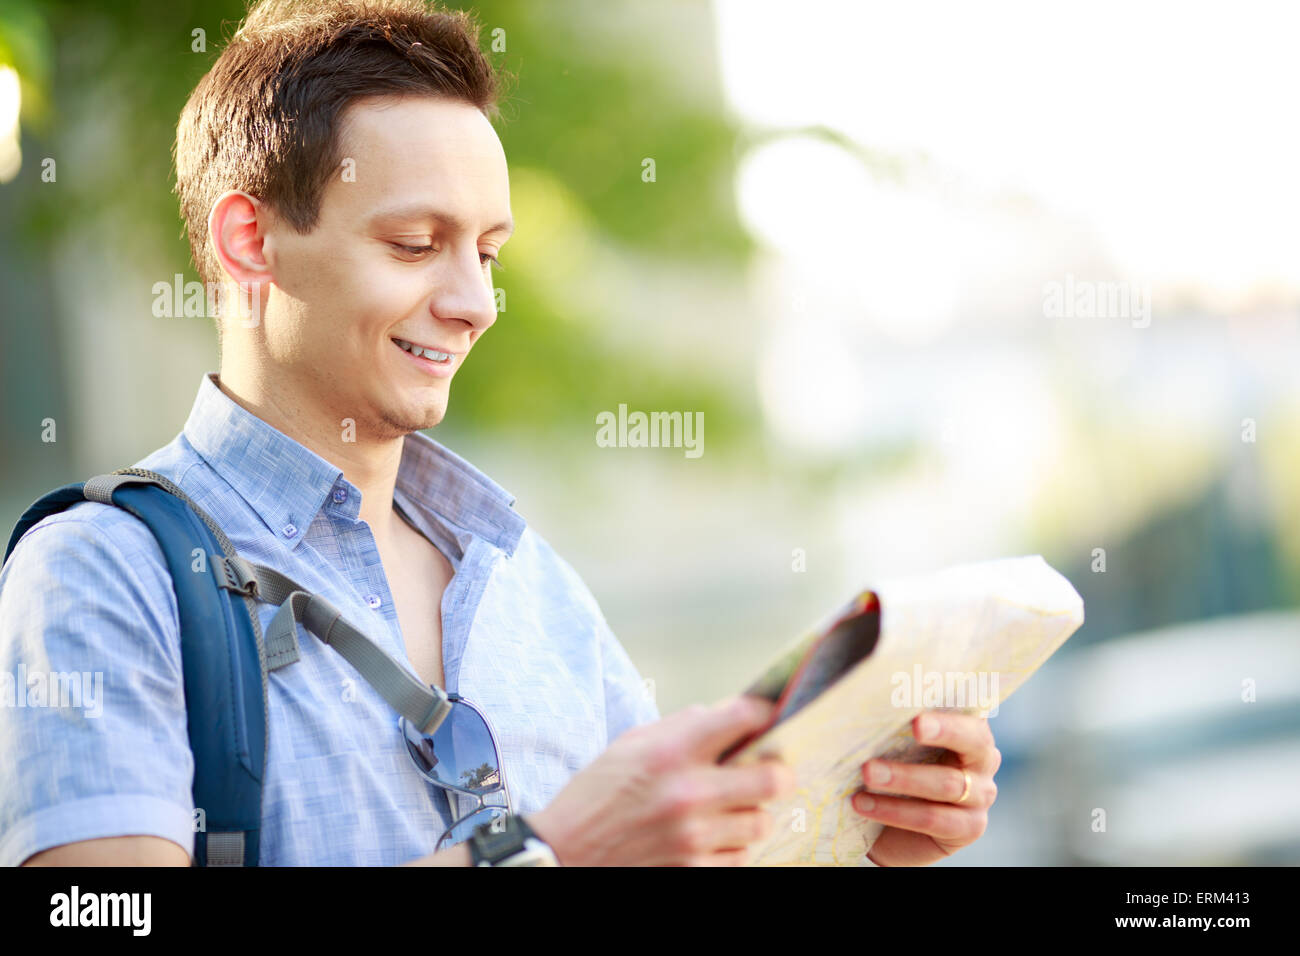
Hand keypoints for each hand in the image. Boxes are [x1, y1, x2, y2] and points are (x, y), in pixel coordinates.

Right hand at [529, 696, 795, 865]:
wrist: (564, 854)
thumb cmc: (597, 793)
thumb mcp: (632, 744)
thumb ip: (683, 727)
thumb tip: (730, 714)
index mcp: (671, 751)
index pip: (743, 718)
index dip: (766, 711)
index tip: (770, 715)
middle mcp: (688, 793)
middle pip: (773, 779)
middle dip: (778, 772)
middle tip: (772, 770)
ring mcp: (693, 838)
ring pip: (761, 822)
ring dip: (753, 812)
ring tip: (733, 807)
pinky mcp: (693, 872)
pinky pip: (741, 856)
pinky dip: (732, 845)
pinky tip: (711, 835)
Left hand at [852, 711, 1000, 865]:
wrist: (884, 827)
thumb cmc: (888, 766)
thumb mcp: (888, 739)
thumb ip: (887, 714)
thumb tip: (857, 677)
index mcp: (967, 726)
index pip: (969, 708)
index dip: (950, 704)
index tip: (923, 701)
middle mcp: (983, 759)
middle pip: (973, 740)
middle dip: (943, 730)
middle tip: (913, 726)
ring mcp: (980, 796)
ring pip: (948, 783)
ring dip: (904, 777)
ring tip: (866, 772)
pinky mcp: (969, 828)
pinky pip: (934, 818)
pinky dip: (896, 811)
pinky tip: (863, 804)